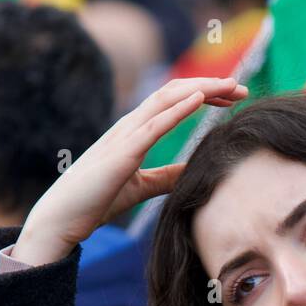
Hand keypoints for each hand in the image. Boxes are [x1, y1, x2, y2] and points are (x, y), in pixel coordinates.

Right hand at [13, 76, 248, 265]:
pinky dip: (178, 109)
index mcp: (134, 132)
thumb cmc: (96, 201)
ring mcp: (124, 136)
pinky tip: (199, 99)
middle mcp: (130, 126)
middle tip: (243, 88)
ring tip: (231, 87)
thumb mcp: (143, 186)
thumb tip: (195, 171)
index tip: (234, 100)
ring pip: (167, 100)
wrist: (63, 219)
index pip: (174, 101)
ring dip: (202, 90)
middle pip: (174, 92)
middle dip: (211, 87)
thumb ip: (167, 177)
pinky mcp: (122, 154)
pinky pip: (154, 125)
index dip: (205, 95)